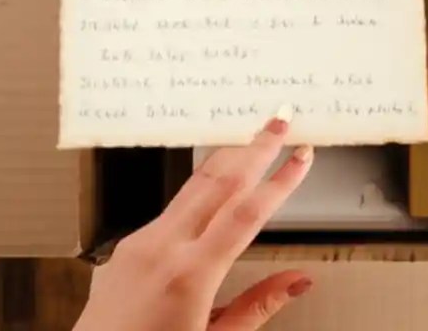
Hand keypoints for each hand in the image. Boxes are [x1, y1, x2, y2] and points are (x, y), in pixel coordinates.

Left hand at [73, 114, 314, 330]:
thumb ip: (258, 307)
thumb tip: (297, 281)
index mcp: (189, 276)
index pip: (246, 215)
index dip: (280, 182)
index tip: (301, 157)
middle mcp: (161, 250)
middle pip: (218, 183)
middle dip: (254, 148)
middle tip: (279, 121)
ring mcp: (139, 244)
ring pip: (191, 189)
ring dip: (226, 162)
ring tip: (250, 142)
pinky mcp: (126, 248)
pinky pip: (170, 211)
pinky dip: (199, 192)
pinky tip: (212, 189)